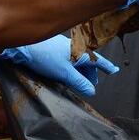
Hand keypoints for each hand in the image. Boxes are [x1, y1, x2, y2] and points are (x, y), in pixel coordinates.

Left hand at [0, 35, 118, 96]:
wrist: (24, 47)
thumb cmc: (45, 57)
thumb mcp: (64, 73)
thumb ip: (79, 82)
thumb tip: (92, 91)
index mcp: (79, 51)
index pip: (97, 60)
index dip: (106, 66)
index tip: (115, 70)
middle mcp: (74, 48)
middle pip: (88, 61)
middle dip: (91, 73)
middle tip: (92, 84)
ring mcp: (63, 48)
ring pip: (77, 61)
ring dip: (80, 72)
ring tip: (80, 82)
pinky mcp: (54, 50)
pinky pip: (69, 60)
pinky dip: (72, 68)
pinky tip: (66, 74)